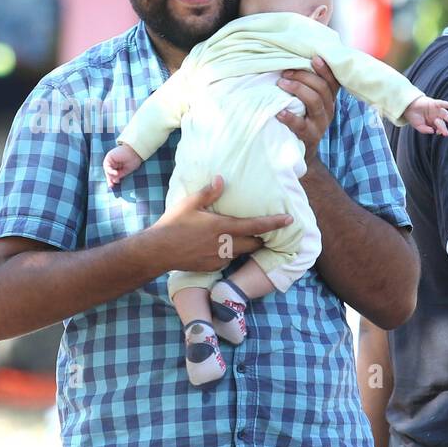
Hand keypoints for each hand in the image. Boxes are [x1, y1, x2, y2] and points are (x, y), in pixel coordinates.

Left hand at [103, 144, 143, 187]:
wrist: (136, 151)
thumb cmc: (134, 160)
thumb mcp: (127, 170)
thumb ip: (120, 174)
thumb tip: (114, 181)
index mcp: (118, 166)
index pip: (112, 174)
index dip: (111, 180)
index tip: (113, 186)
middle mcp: (113, 163)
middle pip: (108, 172)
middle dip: (109, 179)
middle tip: (111, 185)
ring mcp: (111, 160)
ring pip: (106, 170)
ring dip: (110, 175)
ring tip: (116, 179)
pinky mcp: (109, 157)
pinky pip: (107, 165)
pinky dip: (110, 170)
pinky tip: (116, 173)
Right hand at [149, 175, 292, 273]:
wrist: (158, 251)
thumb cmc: (173, 224)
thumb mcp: (190, 204)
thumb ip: (209, 192)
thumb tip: (222, 179)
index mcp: (223, 227)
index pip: (255, 226)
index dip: (274, 223)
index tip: (289, 220)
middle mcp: (225, 244)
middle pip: (254, 244)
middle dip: (261, 238)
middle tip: (263, 231)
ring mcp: (220, 258)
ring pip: (242, 252)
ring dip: (245, 246)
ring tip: (243, 237)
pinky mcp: (213, 267)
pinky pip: (228, 260)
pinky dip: (229, 253)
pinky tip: (220, 247)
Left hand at [277, 57, 340, 166]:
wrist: (302, 150)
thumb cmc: (301, 117)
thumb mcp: (308, 101)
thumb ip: (307, 85)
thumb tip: (291, 59)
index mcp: (329, 99)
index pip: (333, 81)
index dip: (326, 69)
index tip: (314, 58)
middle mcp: (328, 110)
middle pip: (322, 89)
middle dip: (304, 77)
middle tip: (286, 72)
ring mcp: (320, 124)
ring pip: (315, 102)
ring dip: (298, 89)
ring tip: (281, 83)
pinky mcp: (309, 137)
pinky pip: (301, 125)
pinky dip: (290, 117)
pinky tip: (280, 112)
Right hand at [401, 96, 447, 136]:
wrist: (407, 107)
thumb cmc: (413, 117)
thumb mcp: (418, 126)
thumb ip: (425, 130)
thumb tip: (433, 131)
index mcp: (433, 123)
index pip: (440, 128)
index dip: (441, 130)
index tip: (439, 133)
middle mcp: (436, 117)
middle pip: (444, 122)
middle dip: (447, 126)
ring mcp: (436, 110)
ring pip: (445, 114)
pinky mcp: (434, 103)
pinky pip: (442, 104)